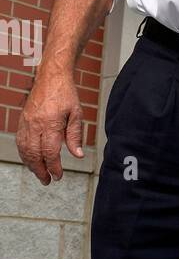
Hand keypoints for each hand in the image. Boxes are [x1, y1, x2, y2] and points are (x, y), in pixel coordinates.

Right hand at [16, 68, 84, 183]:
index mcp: (51, 123)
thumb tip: (78, 155)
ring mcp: (27, 122)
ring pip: (24, 149)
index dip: (53, 167)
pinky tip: (31, 160)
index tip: (58, 176)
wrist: (51, 77)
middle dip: (40, 170)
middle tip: (47, 181)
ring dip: (31, 164)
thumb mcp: (77, 114)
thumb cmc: (66, 94)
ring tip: (39, 174)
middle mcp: (36, 124)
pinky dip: (24, 154)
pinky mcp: (23, 121)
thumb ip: (75, 136)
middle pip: (34, 154)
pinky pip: (20, 142)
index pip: (50, 152)